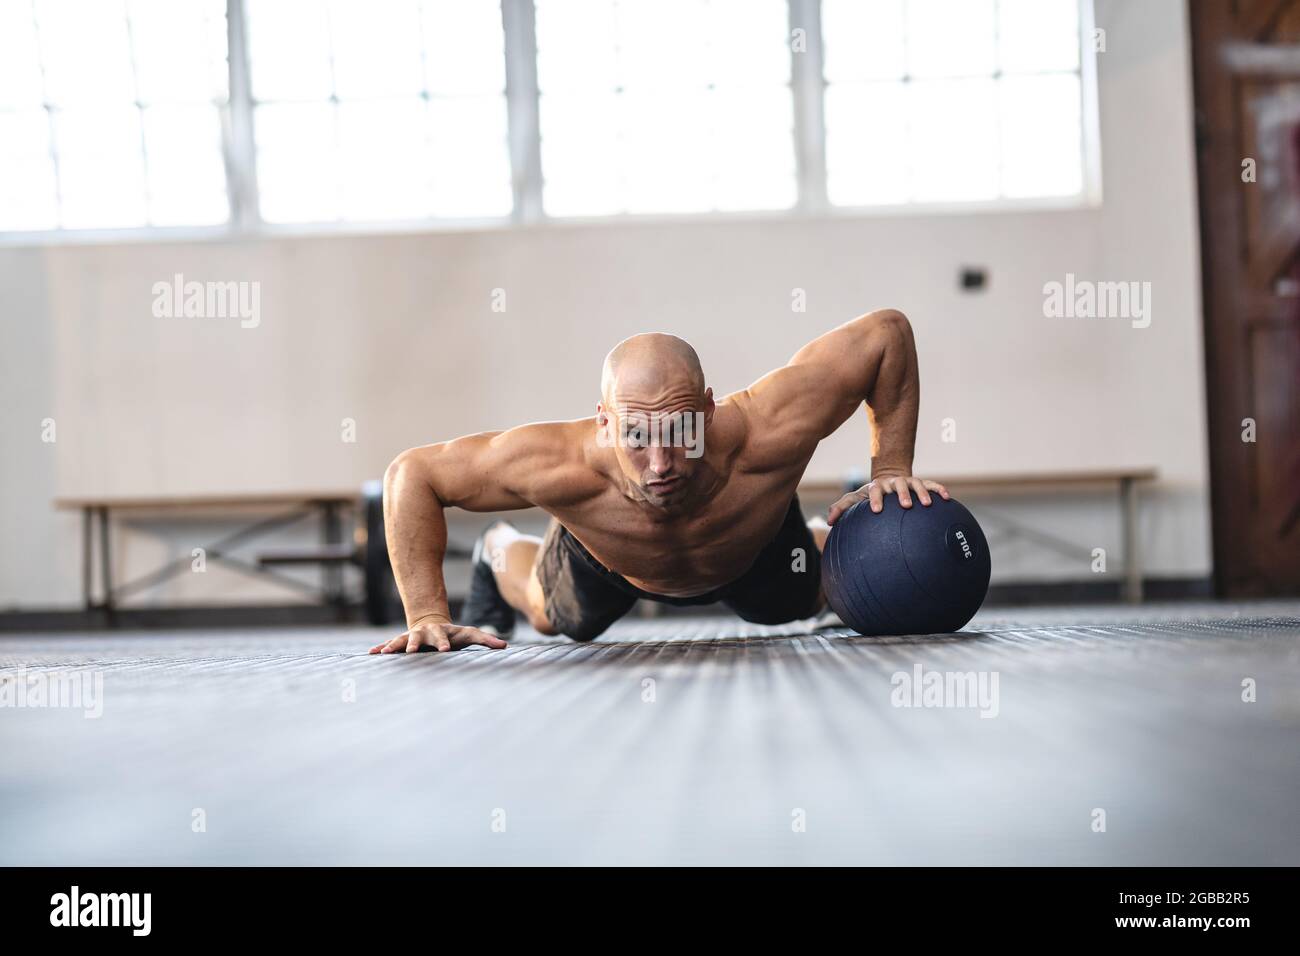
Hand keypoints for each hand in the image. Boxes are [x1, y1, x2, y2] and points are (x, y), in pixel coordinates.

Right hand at [368, 617, 507, 653]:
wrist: (431, 623)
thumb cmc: (454, 634)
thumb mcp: (471, 634)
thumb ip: (486, 639)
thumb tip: (505, 645)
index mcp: (440, 633)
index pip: (442, 638)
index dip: (443, 643)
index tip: (443, 650)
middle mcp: (423, 633)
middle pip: (418, 637)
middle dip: (414, 644)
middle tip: (410, 652)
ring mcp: (410, 636)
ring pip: (400, 640)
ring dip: (393, 646)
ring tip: (384, 653)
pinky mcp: (401, 641)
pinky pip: (389, 645)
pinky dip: (381, 648)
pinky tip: (371, 654)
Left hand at [827, 474, 949, 524]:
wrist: (887, 479)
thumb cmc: (869, 495)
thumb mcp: (855, 499)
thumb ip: (841, 508)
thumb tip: (829, 522)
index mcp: (877, 488)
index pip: (875, 491)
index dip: (875, 499)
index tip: (876, 510)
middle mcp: (894, 483)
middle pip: (899, 485)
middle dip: (902, 494)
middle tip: (905, 505)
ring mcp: (909, 482)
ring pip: (917, 484)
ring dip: (923, 492)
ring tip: (928, 504)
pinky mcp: (921, 484)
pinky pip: (932, 485)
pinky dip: (939, 489)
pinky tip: (947, 497)